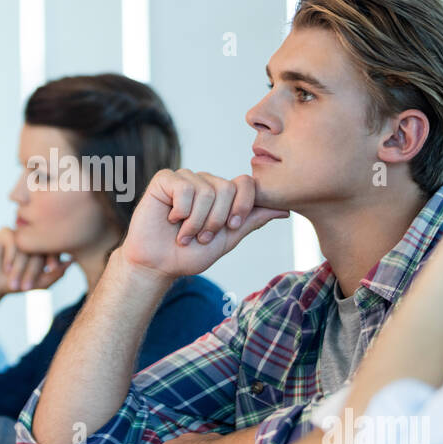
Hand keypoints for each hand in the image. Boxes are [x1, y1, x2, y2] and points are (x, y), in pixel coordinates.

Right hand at [0, 227, 71, 295]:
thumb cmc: (18, 283)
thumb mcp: (39, 283)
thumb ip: (56, 274)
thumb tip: (71, 262)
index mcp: (44, 247)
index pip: (54, 248)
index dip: (54, 258)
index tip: (52, 270)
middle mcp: (33, 238)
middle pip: (40, 248)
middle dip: (32, 270)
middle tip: (26, 288)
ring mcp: (20, 234)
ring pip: (26, 246)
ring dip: (20, 267)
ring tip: (14, 283)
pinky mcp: (5, 232)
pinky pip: (12, 240)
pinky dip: (10, 256)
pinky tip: (6, 268)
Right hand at [121, 169, 287, 278]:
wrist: (158, 265)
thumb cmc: (190, 254)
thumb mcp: (228, 240)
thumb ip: (252, 221)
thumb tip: (284, 209)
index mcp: (223, 194)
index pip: (246, 184)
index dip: (241, 207)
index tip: (229, 228)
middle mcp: (206, 182)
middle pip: (227, 189)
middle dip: (216, 220)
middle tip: (201, 236)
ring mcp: (185, 178)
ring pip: (206, 191)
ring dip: (196, 222)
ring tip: (184, 233)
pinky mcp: (165, 179)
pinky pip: (184, 188)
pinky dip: (180, 211)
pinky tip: (171, 219)